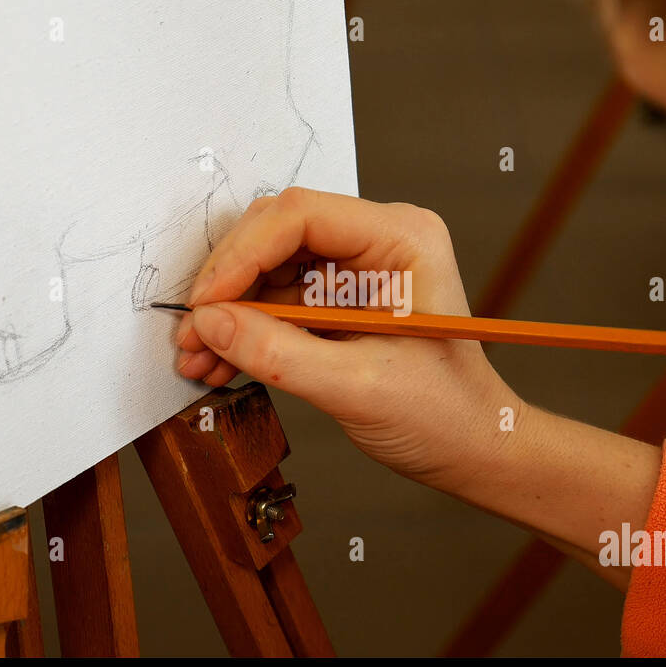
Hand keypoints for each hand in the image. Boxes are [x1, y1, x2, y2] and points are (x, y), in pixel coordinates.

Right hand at [174, 187, 523, 489]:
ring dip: (229, 314)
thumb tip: (210, 324)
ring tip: (197, 357)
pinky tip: (219, 361)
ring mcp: (357, 270)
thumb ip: (278, 352)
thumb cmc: (445, 414)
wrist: (472, 450)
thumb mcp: (356, 386)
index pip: (301, 217)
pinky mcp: (340, 301)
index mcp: (401, 239)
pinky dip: (245, 331)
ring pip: (269, 270)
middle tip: (193, 333)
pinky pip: (278, 301)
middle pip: (276, 237)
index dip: (242, 255)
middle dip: (228, 286)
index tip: (206, 303)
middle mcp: (378, 242)